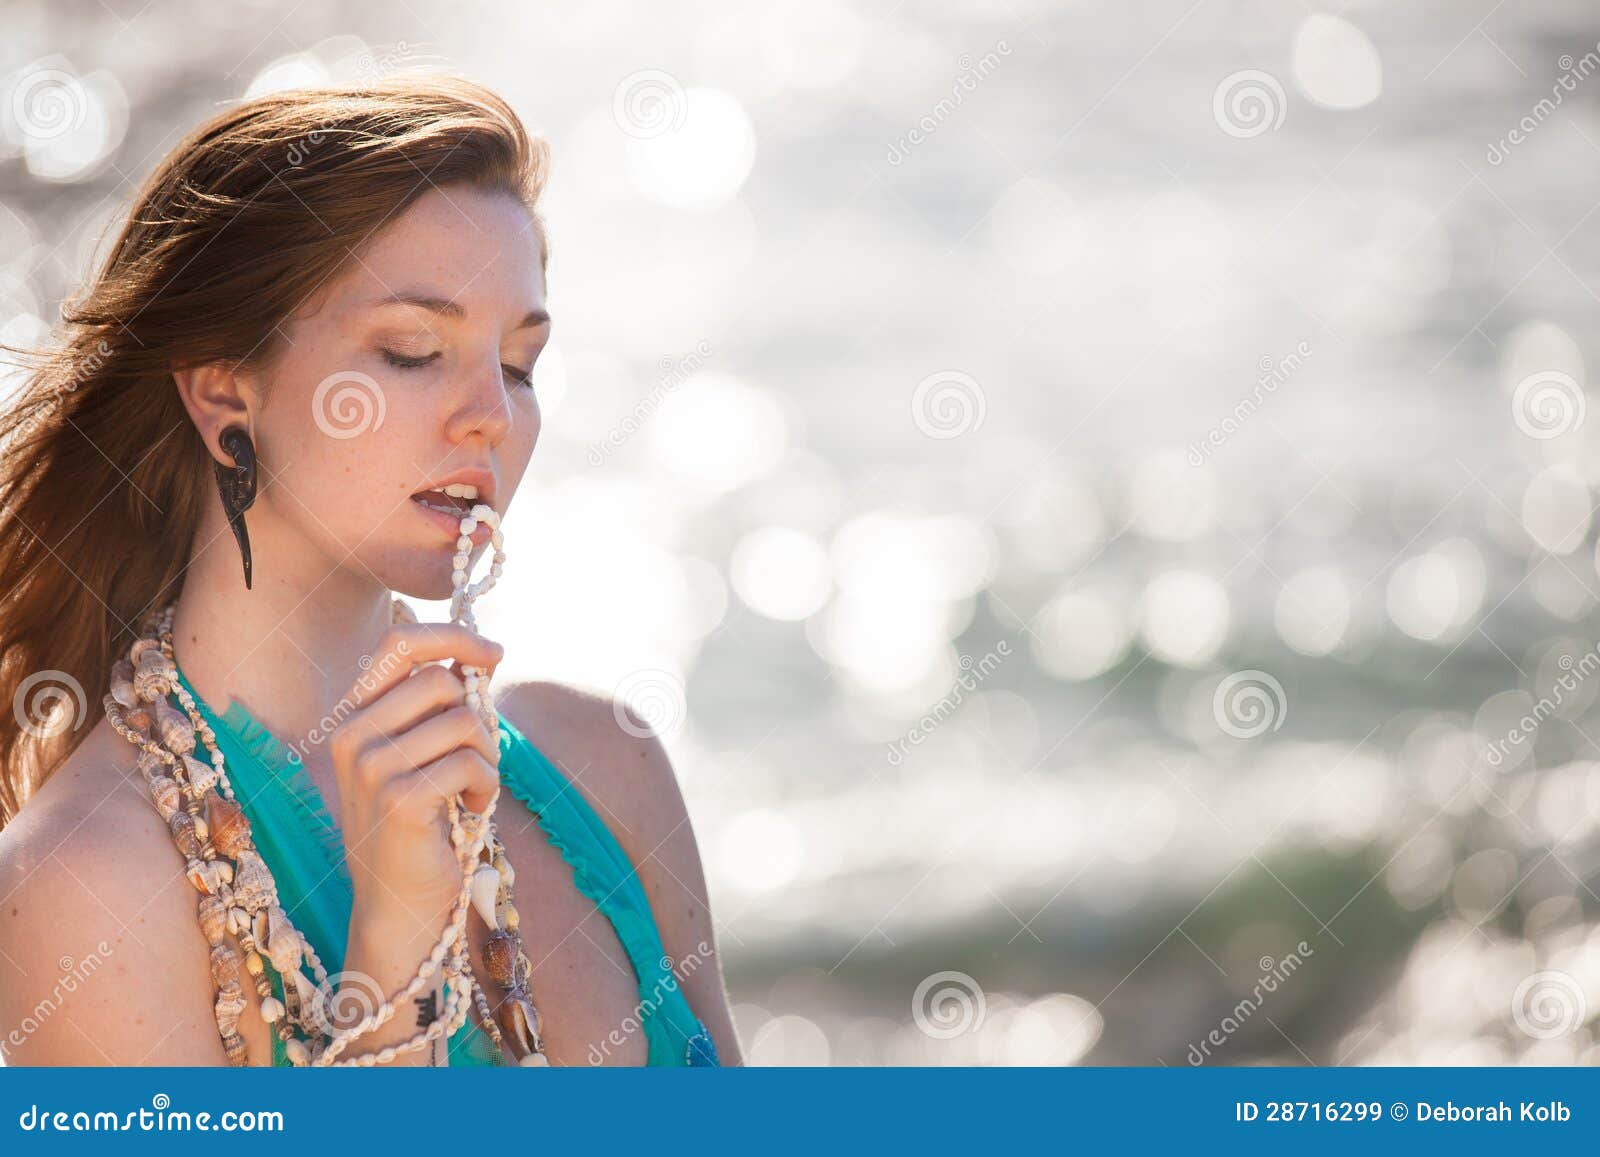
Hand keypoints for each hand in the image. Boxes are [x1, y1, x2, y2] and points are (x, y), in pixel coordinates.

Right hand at [326, 622, 504, 925]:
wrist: (398, 906)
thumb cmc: (419, 826)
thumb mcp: (419, 754)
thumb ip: (438, 706)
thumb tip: (481, 655)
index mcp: (351, 715)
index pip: (399, 642)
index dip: (453, 636)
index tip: (493, 653)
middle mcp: (351, 735)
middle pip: (441, 680)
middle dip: (477, 717)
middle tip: (477, 760)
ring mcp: (371, 767)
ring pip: (465, 721)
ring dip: (487, 758)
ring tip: (472, 792)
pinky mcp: (400, 799)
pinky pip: (472, 762)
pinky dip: (488, 787)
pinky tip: (470, 813)